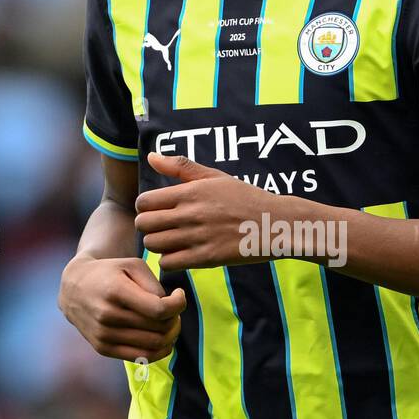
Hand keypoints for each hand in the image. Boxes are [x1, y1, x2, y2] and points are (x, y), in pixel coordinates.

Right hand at [58, 253, 185, 361]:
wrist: (74, 288)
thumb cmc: (109, 273)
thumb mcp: (132, 265)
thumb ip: (154, 284)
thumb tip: (169, 308)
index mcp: (115, 291)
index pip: (159, 309)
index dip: (178, 304)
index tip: (179, 294)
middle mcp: (107, 316)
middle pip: (159, 328)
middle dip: (175, 319)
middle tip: (174, 309)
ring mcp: (104, 335)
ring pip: (154, 346)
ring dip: (170, 335)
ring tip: (169, 323)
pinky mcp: (103, 348)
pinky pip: (142, 358)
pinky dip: (160, 351)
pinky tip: (162, 337)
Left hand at [135, 152, 282, 270]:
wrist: (274, 223)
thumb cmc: (244, 198)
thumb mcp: (214, 176)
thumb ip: (180, 166)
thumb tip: (151, 156)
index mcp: (190, 192)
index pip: (144, 201)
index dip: (145, 207)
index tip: (157, 210)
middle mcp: (190, 214)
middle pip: (144, 224)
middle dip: (148, 226)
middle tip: (161, 227)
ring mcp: (197, 237)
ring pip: (153, 244)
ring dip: (158, 244)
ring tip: (171, 241)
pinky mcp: (205, 258)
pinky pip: (168, 263)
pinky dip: (169, 260)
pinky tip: (181, 254)